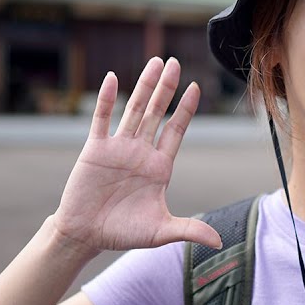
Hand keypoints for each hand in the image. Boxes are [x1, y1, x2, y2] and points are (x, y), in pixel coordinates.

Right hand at [49, 57, 221, 255]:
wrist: (86, 235)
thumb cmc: (123, 232)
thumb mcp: (161, 231)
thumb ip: (189, 230)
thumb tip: (218, 242)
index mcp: (159, 166)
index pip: (176, 130)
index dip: (185, 109)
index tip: (195, 87)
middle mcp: (140, 151)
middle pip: (156, 112)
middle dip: (166, 88)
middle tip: (175, 62)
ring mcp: (118, 148)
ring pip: (133, 110)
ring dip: (144, 87)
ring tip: (154, 63)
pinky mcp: (96, 149)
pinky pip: (102, 120)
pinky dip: (107, 99)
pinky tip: (113, 79)